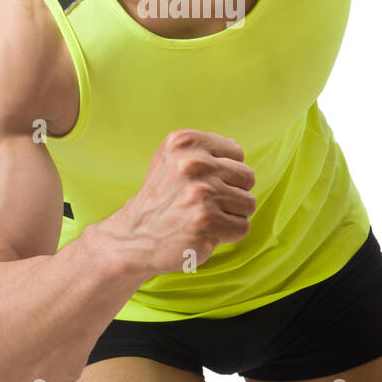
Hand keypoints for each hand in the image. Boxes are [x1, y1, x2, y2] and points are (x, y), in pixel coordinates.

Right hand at [105, 128, 256, 274]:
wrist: (133, 239)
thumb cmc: (160, 200)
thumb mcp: (170, 160)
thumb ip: (203, 150)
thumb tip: (236, 149)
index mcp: (185, 142)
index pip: (237, 152)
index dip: (223, 172)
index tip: (200, 183)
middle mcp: (193, 163)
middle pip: (247, 176)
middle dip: (230, 193)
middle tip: (202, 204)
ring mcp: (201, 192)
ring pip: (248, 202)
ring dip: (230, 215)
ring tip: (203, 217)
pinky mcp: (207, 221)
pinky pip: (242, 226)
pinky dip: (227, 234)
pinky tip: (204, 232)